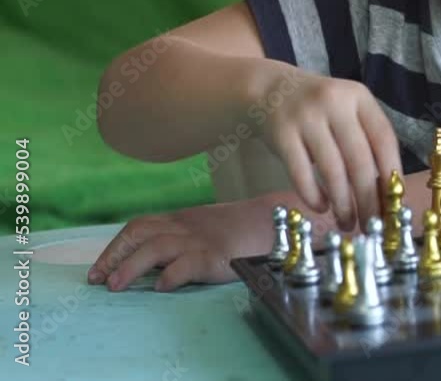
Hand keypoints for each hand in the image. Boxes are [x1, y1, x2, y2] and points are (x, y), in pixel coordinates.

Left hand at [87, 197, 274, 291]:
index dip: (115, 247)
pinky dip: (170, 276)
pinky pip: (188, 264)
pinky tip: (161, 287)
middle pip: (139, 233)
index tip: (98, 270)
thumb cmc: (242, 229)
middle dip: (114, 256)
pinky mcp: (217, 256)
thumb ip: (183, 235)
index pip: (139, 227)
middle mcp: (186, 226)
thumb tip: (153, 260)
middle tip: (98, 279)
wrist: (277, 221)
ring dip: (131, 267)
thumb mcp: (207, 226)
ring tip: (116, 286)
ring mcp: (201, 240)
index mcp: (182, 219)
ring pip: (156, 247)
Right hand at [260, 72, 401, 232]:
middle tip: (371, 225)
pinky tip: (321, 207)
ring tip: (347, 223)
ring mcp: (306, 118)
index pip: (384, 139)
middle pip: (360, 159)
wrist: (269, 90)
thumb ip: (366, 139)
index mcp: (359, 97)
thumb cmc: (318, 109)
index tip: (395, 203)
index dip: (392, 173)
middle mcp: (334, 104)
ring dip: (343, 204)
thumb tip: (385, 191)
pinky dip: (314, 196)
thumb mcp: (347, 110)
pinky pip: (301, 174)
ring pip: (332, 170)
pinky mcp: (281, 134)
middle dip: (368, 199)